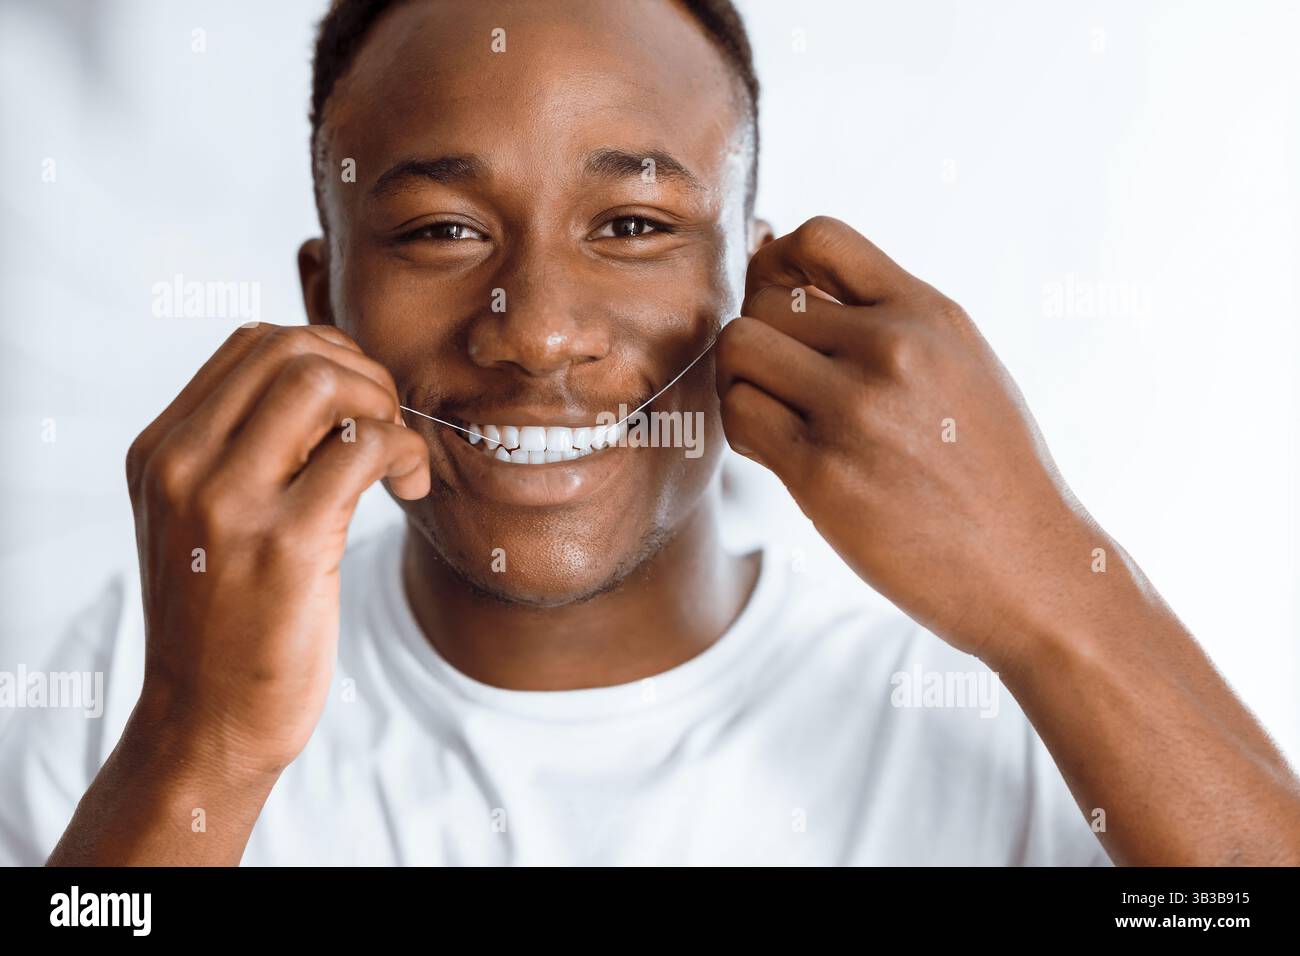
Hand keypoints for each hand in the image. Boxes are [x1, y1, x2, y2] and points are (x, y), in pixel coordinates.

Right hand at [124, 323, 429, 775]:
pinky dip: (407, 450)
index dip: (327, 355)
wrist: (207, 721)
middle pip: (291, 348)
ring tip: (397, 458)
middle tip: (387, 427)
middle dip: (363, 372)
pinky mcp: (287, 542)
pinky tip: (411, 485)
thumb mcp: (203, 519)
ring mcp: (228, 501)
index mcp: (160, 450)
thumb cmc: (227, 619)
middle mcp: (181, 465)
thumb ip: (241, 448)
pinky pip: (366, 446)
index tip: (358, 407)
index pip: (253, 341)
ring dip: (384, 405)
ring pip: (323, 380)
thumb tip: (331, 377)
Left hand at [716, 217, 1097, 661]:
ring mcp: (856, 409)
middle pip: (763, 300)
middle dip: (760, 337)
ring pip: (737, 351)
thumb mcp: (962, 364)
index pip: (819, 236)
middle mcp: (893, 348)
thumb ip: (892, 319)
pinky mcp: (822, 473)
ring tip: (777, 414)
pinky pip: (740, 417)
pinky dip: (746, 431)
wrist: (1029, 570)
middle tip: (782, 381)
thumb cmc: (991, 470)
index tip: (786, 304)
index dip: (780, 263)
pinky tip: (780, 451)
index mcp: (929, 312)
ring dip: (742, 382)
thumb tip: (794, 276)